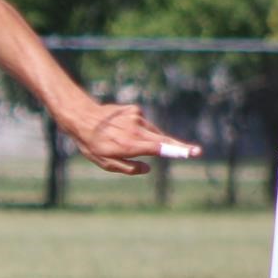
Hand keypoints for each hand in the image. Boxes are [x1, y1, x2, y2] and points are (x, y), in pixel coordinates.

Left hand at [59, 101, 202, 174]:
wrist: (81, 116)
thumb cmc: (92, 143)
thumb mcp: (105, 162)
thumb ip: (128, 168)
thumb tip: (148, 168)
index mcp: (130, 145)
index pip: (160, 148)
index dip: (178, 150)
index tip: (194, 152)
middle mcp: (137, 130)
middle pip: (164, 139)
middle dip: (179, 146)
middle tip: (196, 152)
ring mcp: (137, 117)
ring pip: (153, 132)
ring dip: (153, 139)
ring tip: (131, 144)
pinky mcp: (135, 109)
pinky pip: (143, 123)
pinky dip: (139, 129)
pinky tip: (123, 130)